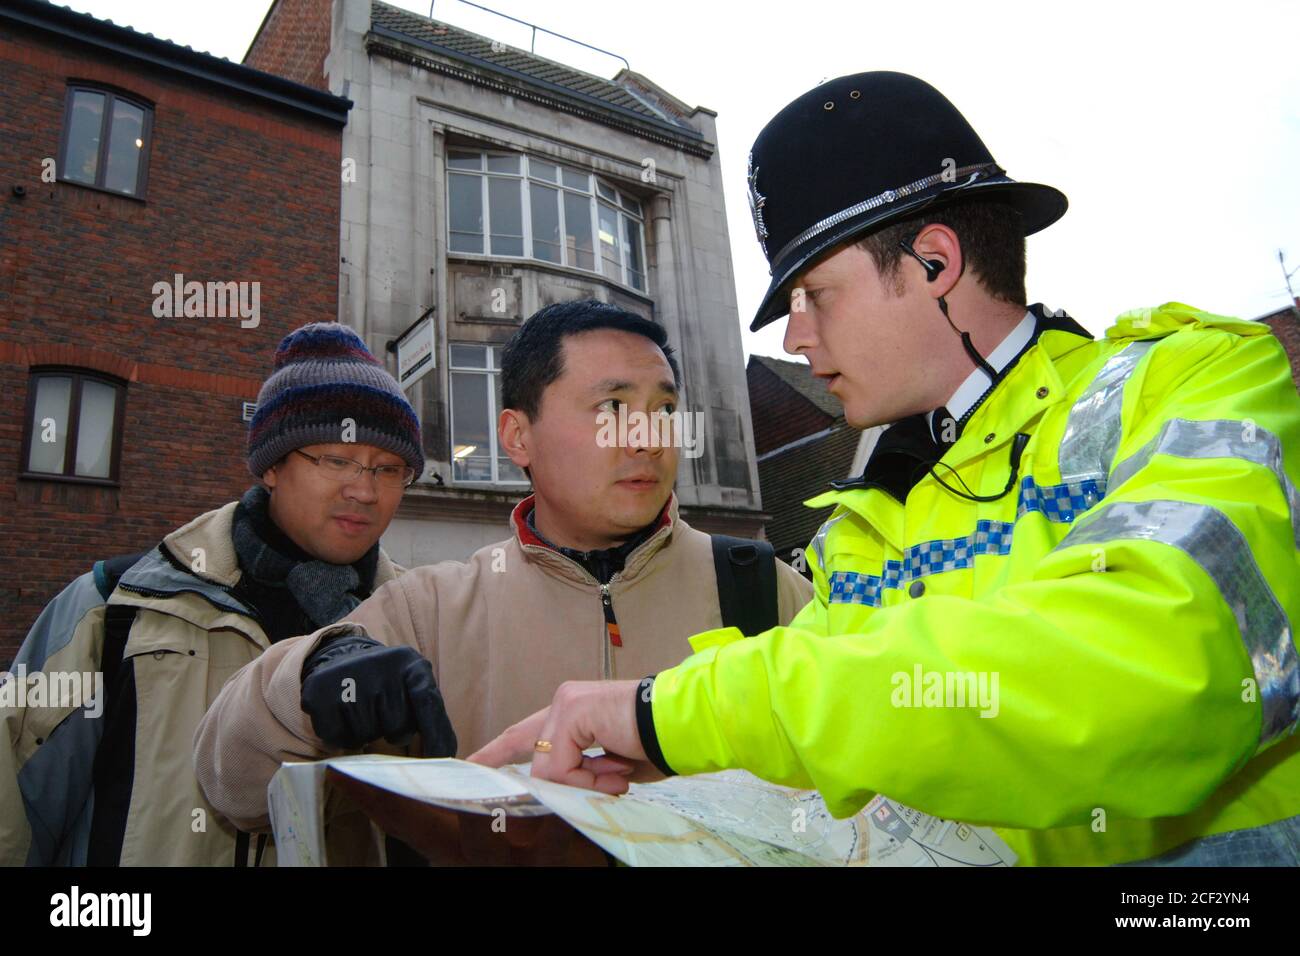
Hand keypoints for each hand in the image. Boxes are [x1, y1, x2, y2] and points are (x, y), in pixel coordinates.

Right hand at [301, 630, 456, 757]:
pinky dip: (342, 736)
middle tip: (383, 714)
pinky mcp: (320, 692)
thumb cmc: (387, 684)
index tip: (441, 762)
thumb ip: (432, 716)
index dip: (436, 737)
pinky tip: (343, 716)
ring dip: (367, 733)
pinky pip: (339, 737)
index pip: (428, 703)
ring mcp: (348, 677)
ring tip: (363, 711)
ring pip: (368, 734)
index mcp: (411, 664)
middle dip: (394, 731)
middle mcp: (381, 666)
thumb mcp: (414, 687)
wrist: (341, 661)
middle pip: (398, 726)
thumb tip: (446, 758)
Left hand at [468, 680, 663, 792]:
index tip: (470, 765)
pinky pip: (560, 767)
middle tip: (506, 778)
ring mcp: (564, 704)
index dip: (497, 751)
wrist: (679, 727)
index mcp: (573, 712)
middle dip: (521, 773)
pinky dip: (588, 779)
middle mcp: (563, 702)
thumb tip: (553, 795)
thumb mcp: (608, 767)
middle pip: (526, 747)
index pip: (525, 733)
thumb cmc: (654, 745)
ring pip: (547, 767)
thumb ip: (578, 774)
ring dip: (585, 782)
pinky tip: (617, 769)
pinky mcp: (570, 713)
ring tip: (620, 773)